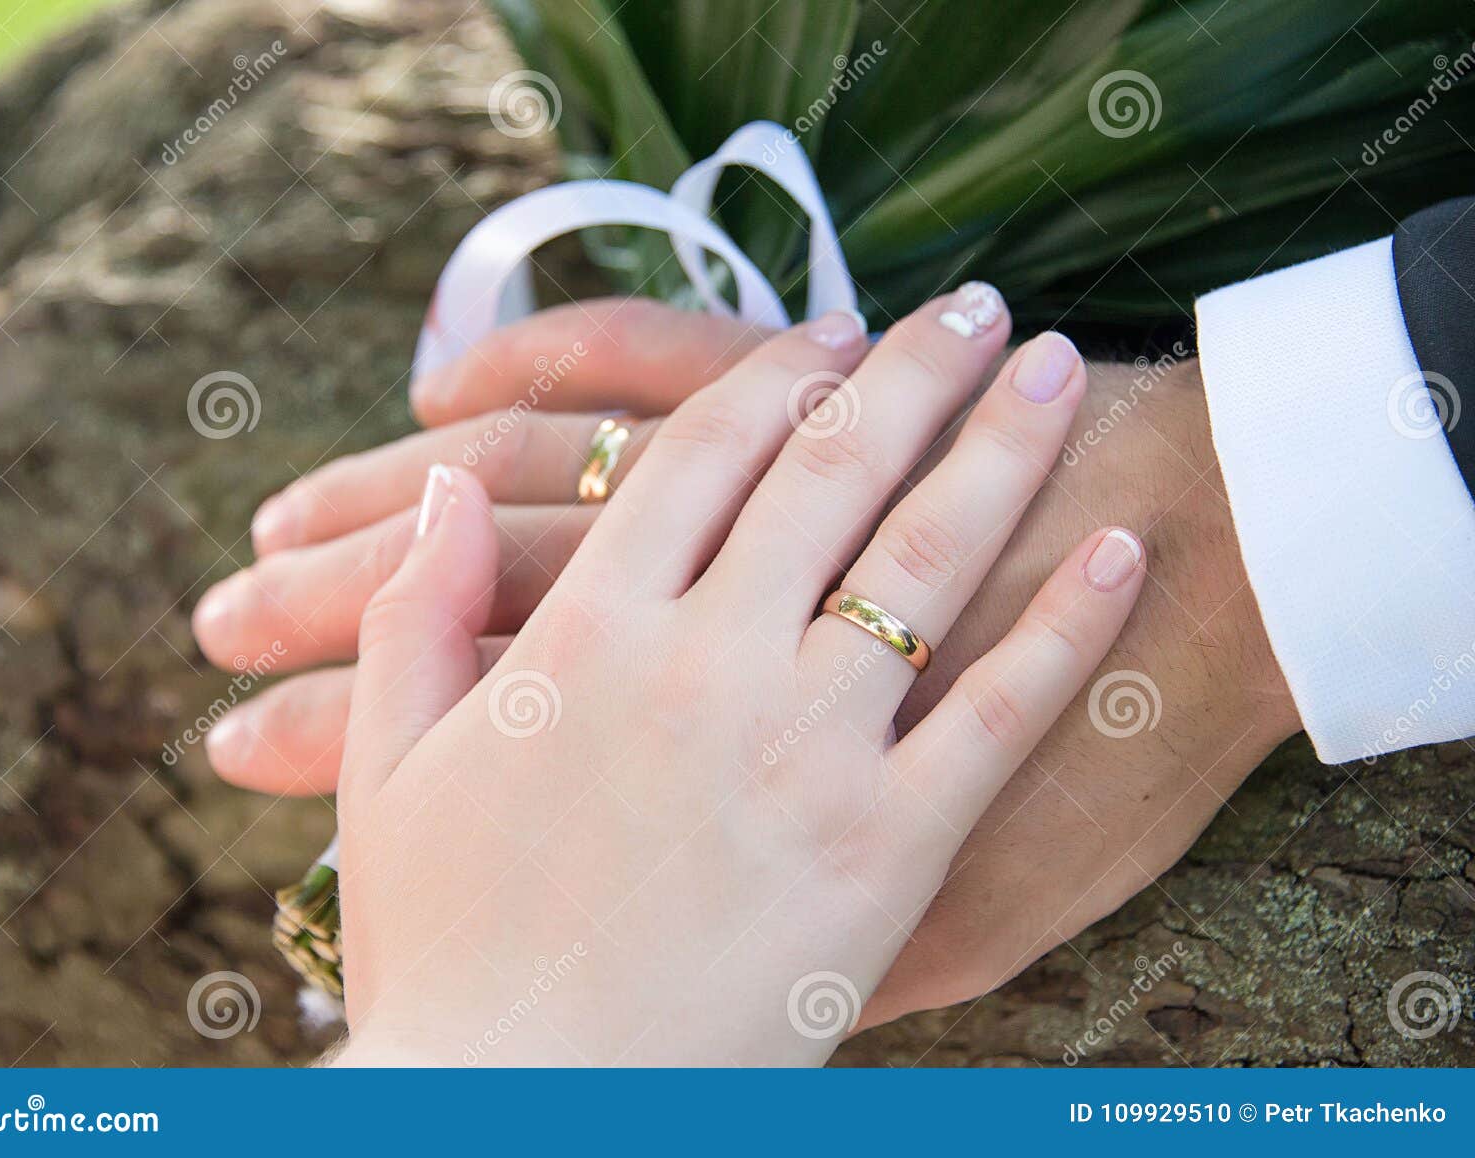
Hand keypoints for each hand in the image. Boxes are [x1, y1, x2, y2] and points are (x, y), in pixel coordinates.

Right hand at [321, 300, 1143, 1063]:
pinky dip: (1071, 625)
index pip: (701, 453)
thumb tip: (445, 495)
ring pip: (925, 553)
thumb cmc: (449, 956)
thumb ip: (416, 615)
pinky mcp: (892, 843)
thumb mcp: (391, 773)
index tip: (828, 332)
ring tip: (1045, 362)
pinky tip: (1119, 550)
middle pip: (832, 467)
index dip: (775, 375)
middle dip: (908, 368)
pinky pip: (1001, 710)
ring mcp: (807, 745)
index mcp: (586, 634)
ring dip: (999, 443)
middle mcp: (706, 659)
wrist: (522, 1115)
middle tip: (963, 306)